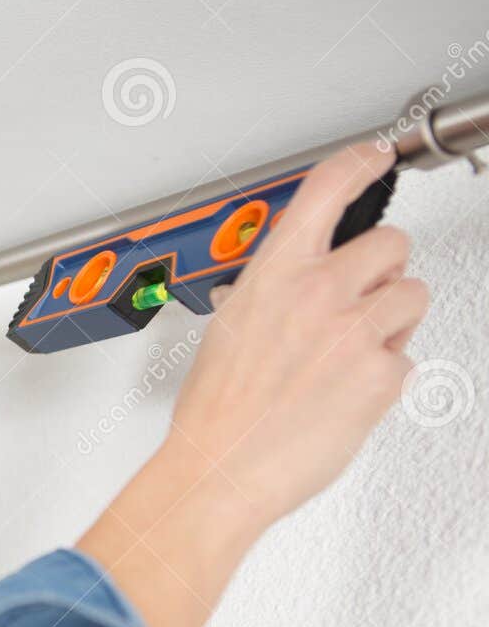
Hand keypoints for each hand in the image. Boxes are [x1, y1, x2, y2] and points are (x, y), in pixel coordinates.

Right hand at [76, 142, 429, 626]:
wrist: (219, 471)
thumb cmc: (215, 415)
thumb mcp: (229, 329)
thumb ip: (273, 295)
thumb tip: (298, 287)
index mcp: (274, 273)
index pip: (328, 189)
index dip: (360, 161)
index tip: (375, 155)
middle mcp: (318, 292)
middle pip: (391, 243)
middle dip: (382, 270)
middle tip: (359, 301)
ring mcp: (354, 331)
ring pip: (412, 296)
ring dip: (391, 321)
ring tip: (351, 353)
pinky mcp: (381, 374)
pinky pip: (406, 358)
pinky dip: (383, 376)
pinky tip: (346, 394)